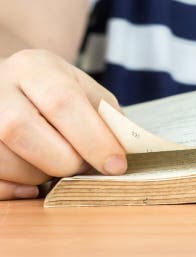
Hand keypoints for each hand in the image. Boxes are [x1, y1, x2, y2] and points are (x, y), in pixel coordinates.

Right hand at [0, 49, 126, 199]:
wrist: (12, 85)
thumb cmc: (57, 94)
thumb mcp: (86, 93)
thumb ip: (106, 119)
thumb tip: (121, 155)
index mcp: (34, 66)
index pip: (62, 101)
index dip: (92, 138)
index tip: (116, 165)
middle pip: (20, 129)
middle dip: (62, 159)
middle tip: (81, 167)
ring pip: (0, 158)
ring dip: (36, 176)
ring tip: (54, 168)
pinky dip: (11, 190)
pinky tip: (30, 187)